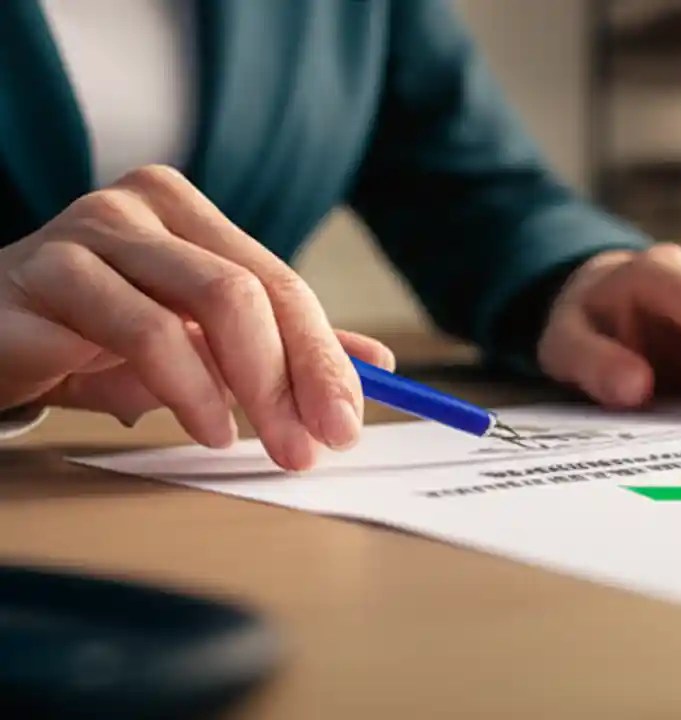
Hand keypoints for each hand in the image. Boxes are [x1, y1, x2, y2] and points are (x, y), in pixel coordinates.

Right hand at [0, 165, 394, 469]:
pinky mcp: (28, 287)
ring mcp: (73, 241)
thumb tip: (376, 360)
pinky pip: (131, 335)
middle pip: (243, 290)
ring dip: (239, 390)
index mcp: (179, 210)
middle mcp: (130, 211)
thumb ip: (279, 343)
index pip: (276, 282)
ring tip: (249, 441)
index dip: (322, 355)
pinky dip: (183, 389)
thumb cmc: (89, 336)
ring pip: (194, 307)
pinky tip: (202, 427)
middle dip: (291, 377)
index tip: (347, 422)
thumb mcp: (194, 339)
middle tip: (310, 445)